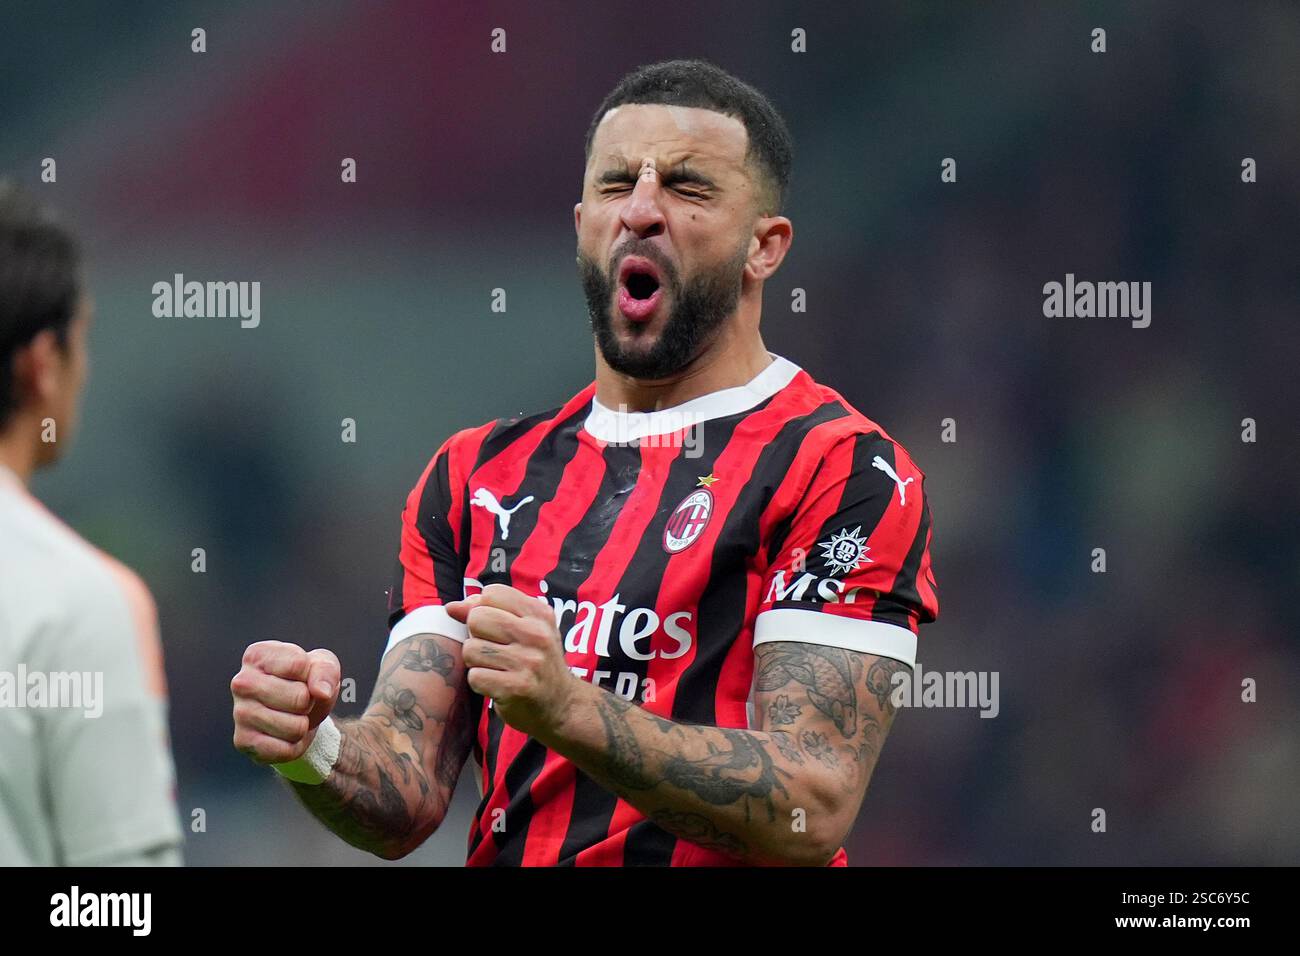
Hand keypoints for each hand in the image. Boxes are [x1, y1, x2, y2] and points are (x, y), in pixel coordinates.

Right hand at [231, 641, 339, 763]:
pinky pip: (285, 750)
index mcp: (257, 655)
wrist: (297, 714)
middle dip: (308, 702)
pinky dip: (293, 746)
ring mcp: (239, 713)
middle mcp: (241, 682)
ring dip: (302, 725)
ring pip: (295, 727)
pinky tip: (282, 735)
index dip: (311, 674)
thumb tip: (321, 692)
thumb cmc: (307, 682)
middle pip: (299, 698)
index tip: (302, 677)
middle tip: (299, 701)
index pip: (299, 665)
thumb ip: (326, 671)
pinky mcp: (242, 741)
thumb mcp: (324, 666)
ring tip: (291, 716)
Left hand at [446, 583, 576, 738]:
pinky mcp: (517, 688)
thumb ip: (488, 612)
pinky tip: (496, 684)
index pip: (492, 593)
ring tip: (496, 668)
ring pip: (471, 649)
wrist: (562, 705)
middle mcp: (536, 634)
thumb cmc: (535, 662)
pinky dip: (480, 682)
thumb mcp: (523, 629)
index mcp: (539, 614)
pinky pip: (475, 677)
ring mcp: (528, 661)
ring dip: (476, 662)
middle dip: (476, 636)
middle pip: (476, 618)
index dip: (484, 609)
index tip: (495, 628)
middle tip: (494, 651)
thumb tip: (451, 607)